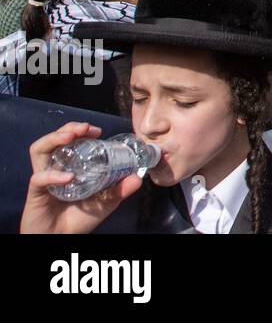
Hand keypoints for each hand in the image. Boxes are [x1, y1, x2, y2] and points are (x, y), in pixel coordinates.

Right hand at [20, 122, 141, 233]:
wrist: (62, 240)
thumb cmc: (80, 219)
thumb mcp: (105, 202)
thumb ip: (120, 190)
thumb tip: (137, 178)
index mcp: (70, 166)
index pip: (71, 140)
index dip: (82, 131)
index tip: (97, 131)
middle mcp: (55, 168)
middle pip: (54, 140)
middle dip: (69, 128)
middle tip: (84, 128)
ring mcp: (44, 179)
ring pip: (39, 150)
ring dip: (54, 138)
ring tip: (71, 136)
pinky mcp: (36, 193)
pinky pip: (39, 178)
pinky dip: (53, 175)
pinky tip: (69, 177)